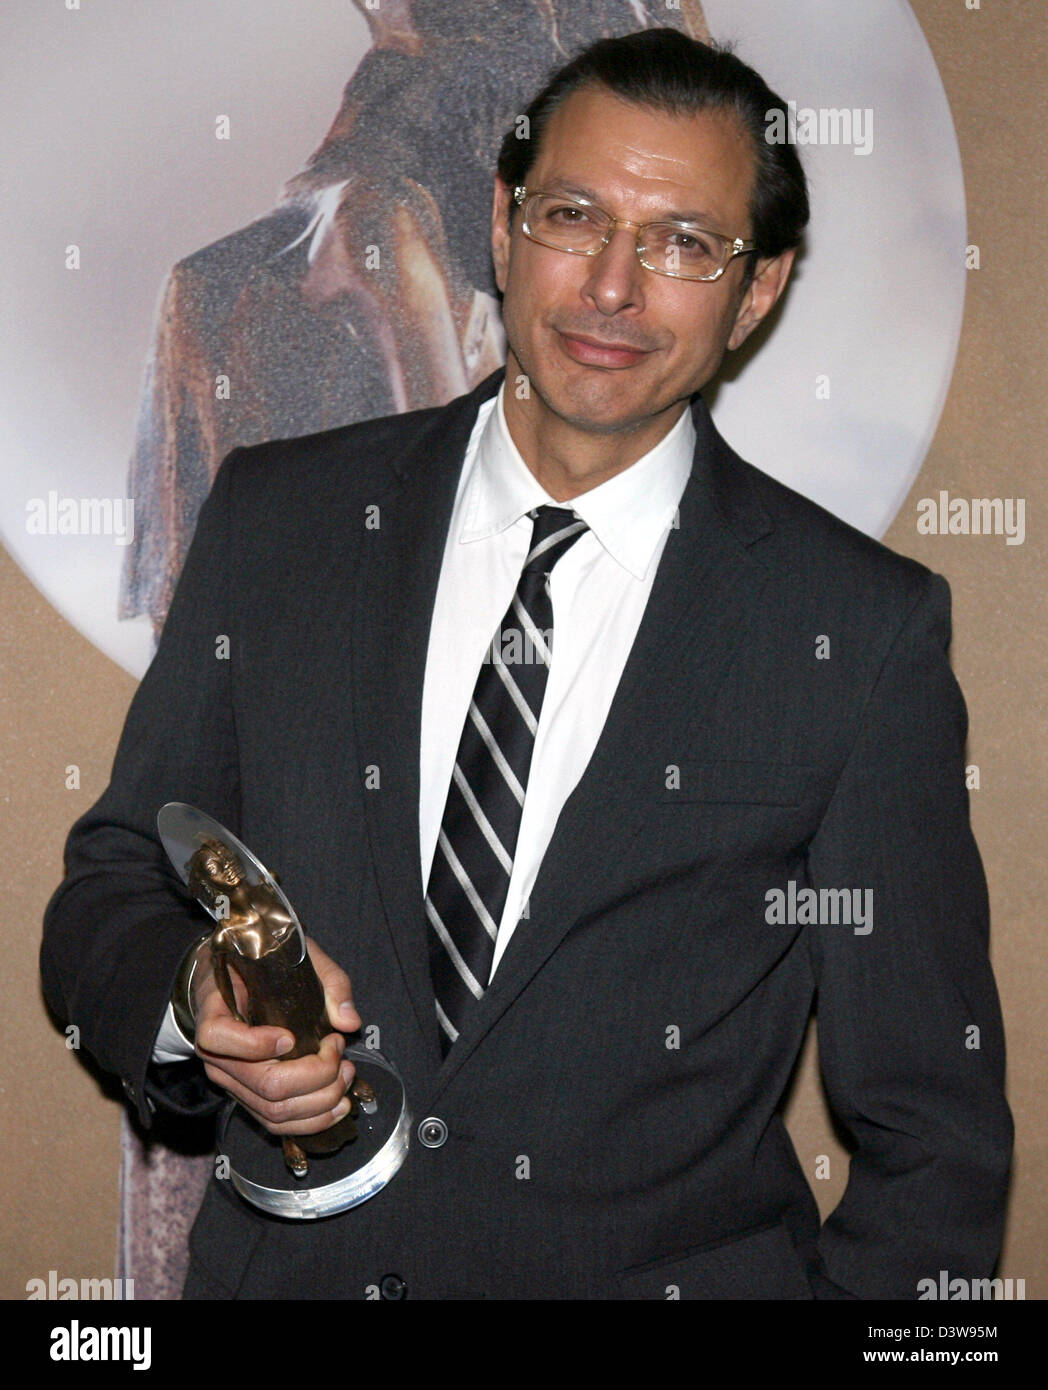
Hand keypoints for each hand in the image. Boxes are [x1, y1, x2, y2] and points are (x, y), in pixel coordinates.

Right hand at [192, 935, 361, 1136]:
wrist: (236, 985)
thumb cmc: (263, 970)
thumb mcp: (296, 958)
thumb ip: (328, 981)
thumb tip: (349, 1021)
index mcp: (215, 1013)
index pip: (218, 1038)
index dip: (256, 1044)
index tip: (290, 1035)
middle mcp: (218, 1056)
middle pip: (264, 1083)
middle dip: (315, 1074)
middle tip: (338, 1049)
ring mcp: (233, 1082)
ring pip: (274, 1111)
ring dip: (321, 1100)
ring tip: (346, 1075)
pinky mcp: (250, 1099)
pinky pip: (277, 1123)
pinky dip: (313, 1120)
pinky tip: (338, 1105)